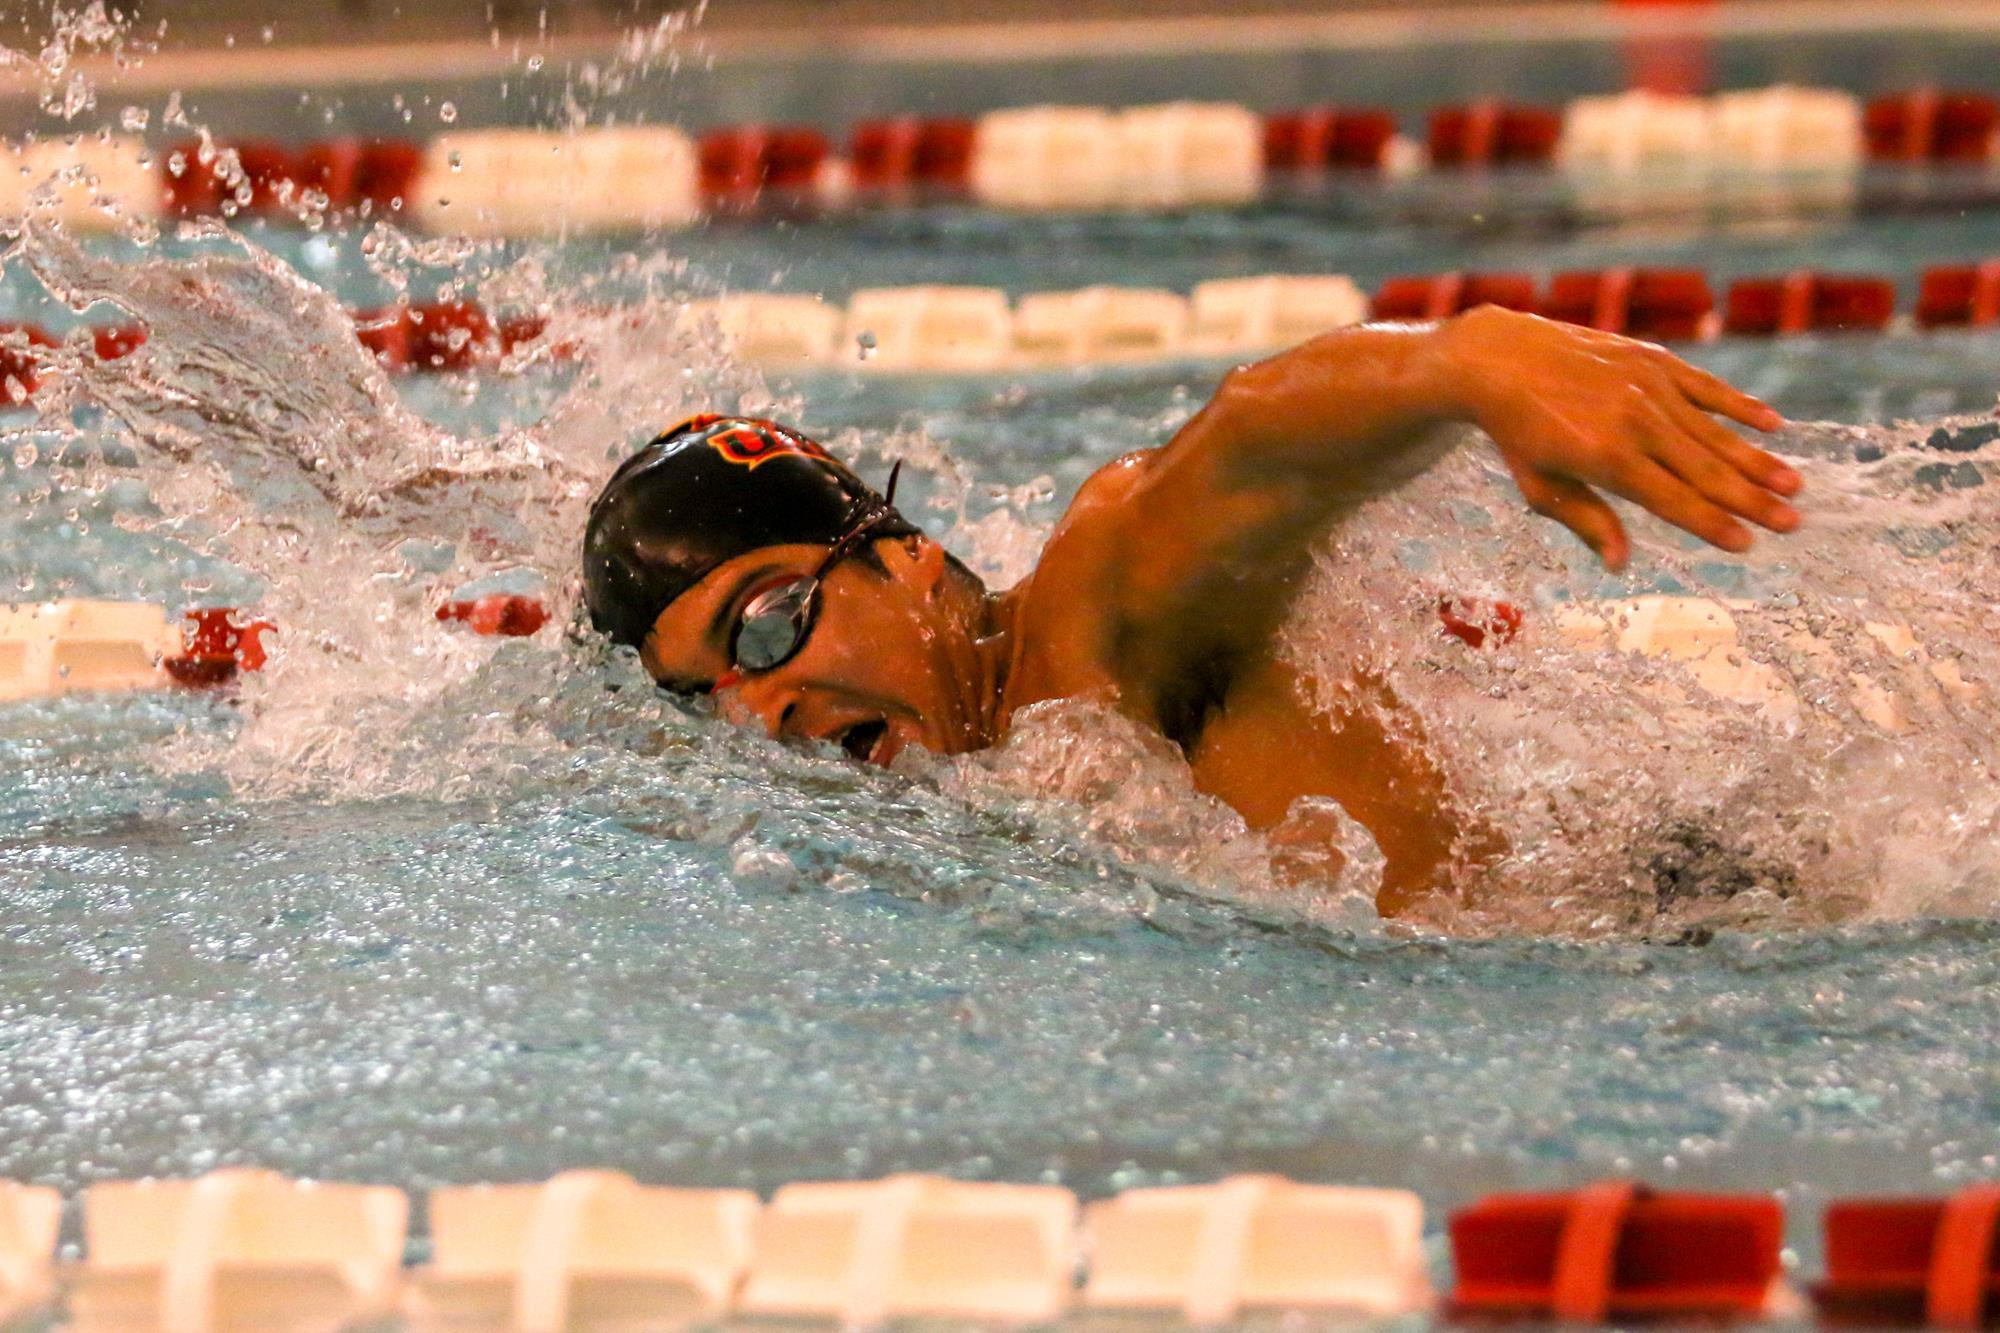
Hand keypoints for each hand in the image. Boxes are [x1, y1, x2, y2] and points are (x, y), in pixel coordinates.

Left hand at [1435, 306, 1798, 569]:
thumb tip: (1621, 564)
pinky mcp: (1652, 359)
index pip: (1673, 500)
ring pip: (1714, 431)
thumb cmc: (1518, 434)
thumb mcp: (1541, 486)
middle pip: (1705, 470)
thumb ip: (1587, 520)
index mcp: (1607, 459)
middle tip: (1793, 522)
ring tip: (1793, 485)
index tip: (1747, 544)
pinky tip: (1773, 425)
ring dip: (1757, 459)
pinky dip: (1740, 406)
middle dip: (1751, 500)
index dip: (1712, 524)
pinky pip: (1705, 386)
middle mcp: (1634, 421)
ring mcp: (1647, 386)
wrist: (1501, 359)